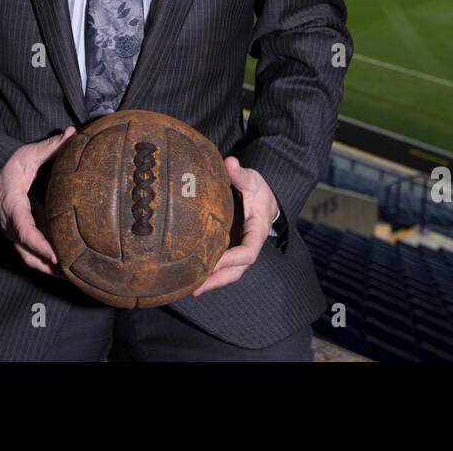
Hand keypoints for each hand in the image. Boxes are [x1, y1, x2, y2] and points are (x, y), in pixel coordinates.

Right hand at [0, 125, 75, 278]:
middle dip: (49, 267)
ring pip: (31, 259)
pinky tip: (70, 262)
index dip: (40, 245)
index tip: (56, 255)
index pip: (24, 231)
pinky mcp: (22, 235)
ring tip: (75, 276)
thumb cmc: (8, 168)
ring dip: (51, 269)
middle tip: (72, 274)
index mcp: (12, 206)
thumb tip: (71, 133)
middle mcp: (11, 225)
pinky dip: (50, 259)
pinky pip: (34, 253)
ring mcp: (15, 233)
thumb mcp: (27, 156)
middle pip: (28, 254)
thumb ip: (49, 147)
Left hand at [192, 157, 278, 296]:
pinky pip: (221, 267)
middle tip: (196, 287)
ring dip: (211, 282)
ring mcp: (239, 250)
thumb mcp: (252, 180)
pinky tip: (190, 279)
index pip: (248, 252)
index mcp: (257, 231)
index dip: (233, 258)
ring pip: (228, 273)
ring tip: (189, 289)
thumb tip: (229, 162)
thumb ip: (241, 174)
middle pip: (236, 270)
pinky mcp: (229, 251)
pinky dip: (208, 274)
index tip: (216, 261)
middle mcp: (249, 245)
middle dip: (217, 279)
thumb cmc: (258, 190)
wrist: (263, 198)